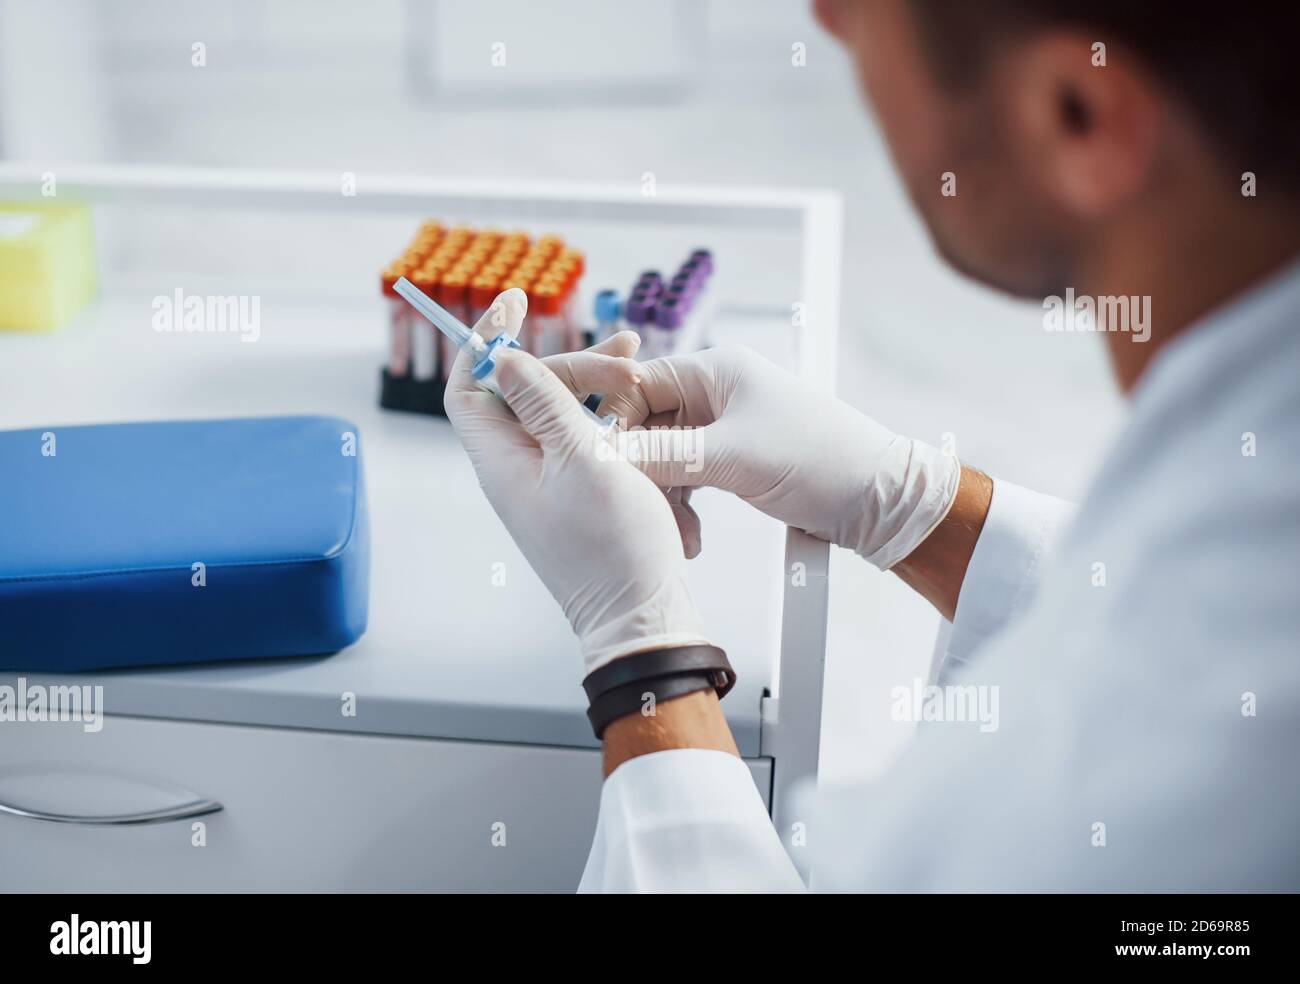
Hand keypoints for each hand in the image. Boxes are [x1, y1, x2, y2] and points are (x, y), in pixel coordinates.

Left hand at [444, 290, 710, 675]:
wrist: (643, 618)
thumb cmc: (616, 551)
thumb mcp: (583, 461)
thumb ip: (543, 403)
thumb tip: (500, 358)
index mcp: (503, 463)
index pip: (469, 388)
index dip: (484, 341)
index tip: (515, 303)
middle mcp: (518, 471)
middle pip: (526, 393)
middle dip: (571, 362)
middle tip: (624, 354)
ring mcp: (549, 484)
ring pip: (561, 414)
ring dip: (598, 387)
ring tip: (642, 370)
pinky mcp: (580, 496)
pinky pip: (586, 442)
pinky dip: (612, 419)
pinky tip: (646, 412)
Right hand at [598, 346, 959, 569]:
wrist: (879, 500)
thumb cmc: (822, 461)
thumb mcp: (732, 458)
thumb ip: (664, 456)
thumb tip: (604, 458)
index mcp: (717, 371)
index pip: (639, 385)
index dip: (615, 423)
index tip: (602, 464)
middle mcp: (717, 394)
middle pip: (647, 422)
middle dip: (639, 466)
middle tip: (635, 504)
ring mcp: (725, 429)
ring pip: (665, 455)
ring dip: (662, 492)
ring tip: (674, 528)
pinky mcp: (734, 461)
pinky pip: (687, 476)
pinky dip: (682, 503)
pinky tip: (688, 532)